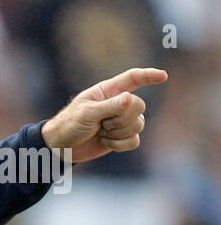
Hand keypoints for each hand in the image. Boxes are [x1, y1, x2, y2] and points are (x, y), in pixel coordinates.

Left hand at [40, 67, 167, 162]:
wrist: (61, 148)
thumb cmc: (69, 125)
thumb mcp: (86, 113)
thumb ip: (109, 106)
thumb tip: (130, 99)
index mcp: (108, 91)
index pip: (133, 79)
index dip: (149, 76)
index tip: (163, 76)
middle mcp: (118, 104)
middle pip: (139, 106)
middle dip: (122, 118)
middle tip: (102, 123)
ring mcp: (121, 121)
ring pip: (139, 124)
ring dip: (118, 132)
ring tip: (100, 132)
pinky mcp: (121, 137)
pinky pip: (134, 140)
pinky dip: (119, 144)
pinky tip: (104, 142)